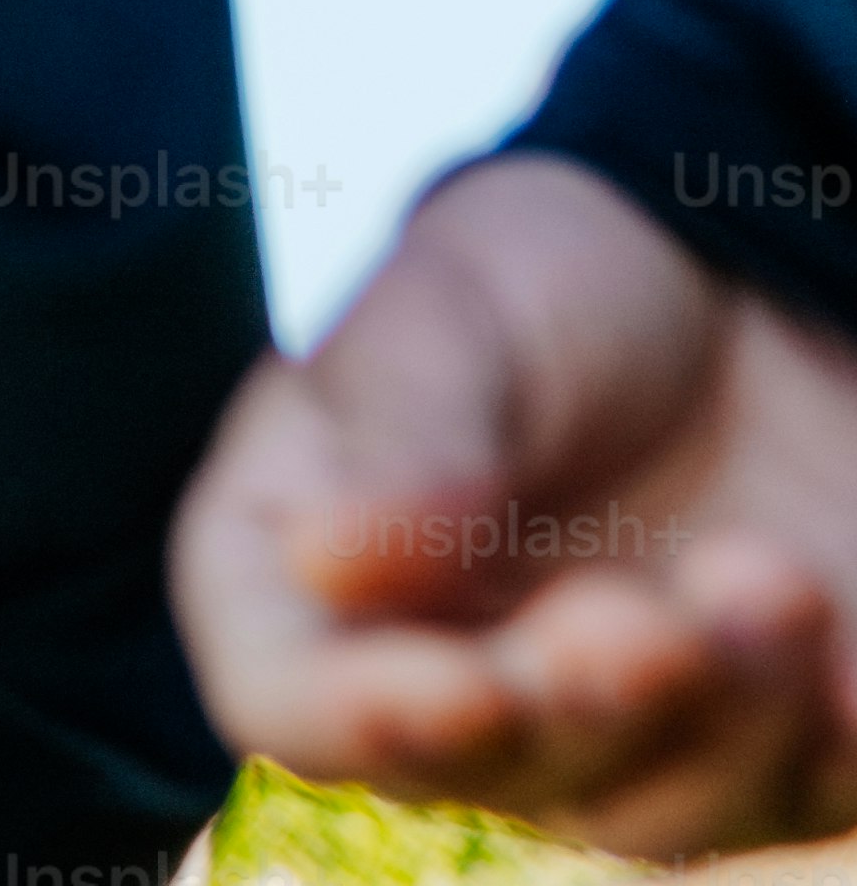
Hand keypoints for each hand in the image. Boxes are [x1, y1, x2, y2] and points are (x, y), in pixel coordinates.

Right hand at [178, 153, 856, 855]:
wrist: (729, 291)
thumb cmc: (543, 283)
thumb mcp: (450, 307)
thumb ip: (400, 428)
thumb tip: (330, 562)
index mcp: (309, 578)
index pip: (292, 700)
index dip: (366, 721)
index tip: (466, 690)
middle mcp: (448, 684)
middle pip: (489, 771)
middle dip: (576, 710)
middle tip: (638, 624)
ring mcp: (613, 729)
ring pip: (652, 810)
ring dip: (718, 722)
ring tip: (772, 580)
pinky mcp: (767, 739)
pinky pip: (798, 791)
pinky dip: (825, 738)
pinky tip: (836, 639)